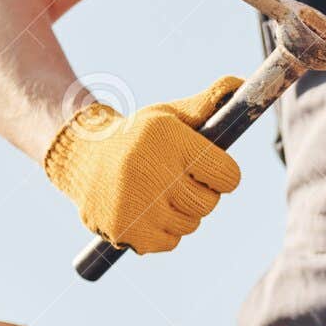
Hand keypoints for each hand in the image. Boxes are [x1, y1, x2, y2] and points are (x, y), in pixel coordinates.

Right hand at [44, 76, 243, 252]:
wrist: (82, 155)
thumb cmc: (138, 135)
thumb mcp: (170, 114)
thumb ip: (210, 102)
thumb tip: (243, 83)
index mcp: (170, 141)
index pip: (229, 176)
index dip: (221, 172)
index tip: (205, 166)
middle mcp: (154, 174)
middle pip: (210, 203)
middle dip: (201, 192)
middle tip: (176, 177)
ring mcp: (139, 207)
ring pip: (191, 224)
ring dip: (181, 212)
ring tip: (156, 191)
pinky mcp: (127, 232)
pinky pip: (170, 242)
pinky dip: (162, 230)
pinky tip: (143, 208)